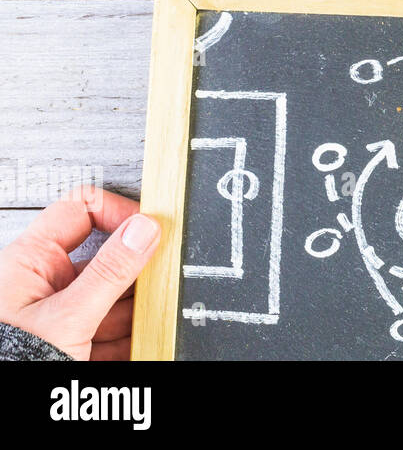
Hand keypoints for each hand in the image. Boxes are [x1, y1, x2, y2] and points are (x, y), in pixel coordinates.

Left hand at [0, 187, 159, 359]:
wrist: (4, 415)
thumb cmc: (10, 361)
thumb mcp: (69, 317)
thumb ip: (110, 271)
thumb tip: (144, 229)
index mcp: (31, 263)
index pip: (80, 211)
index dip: (118, 214)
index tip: (151, 231)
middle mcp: (42, 285)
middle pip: (105, 260)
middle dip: (135, 274)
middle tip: (162, 279)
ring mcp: (57, 317)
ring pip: (111, 300)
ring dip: (135, 312)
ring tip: (153, 319)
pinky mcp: (69, 346)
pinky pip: (107, 332)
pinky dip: (128, 338)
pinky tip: (140, 343)